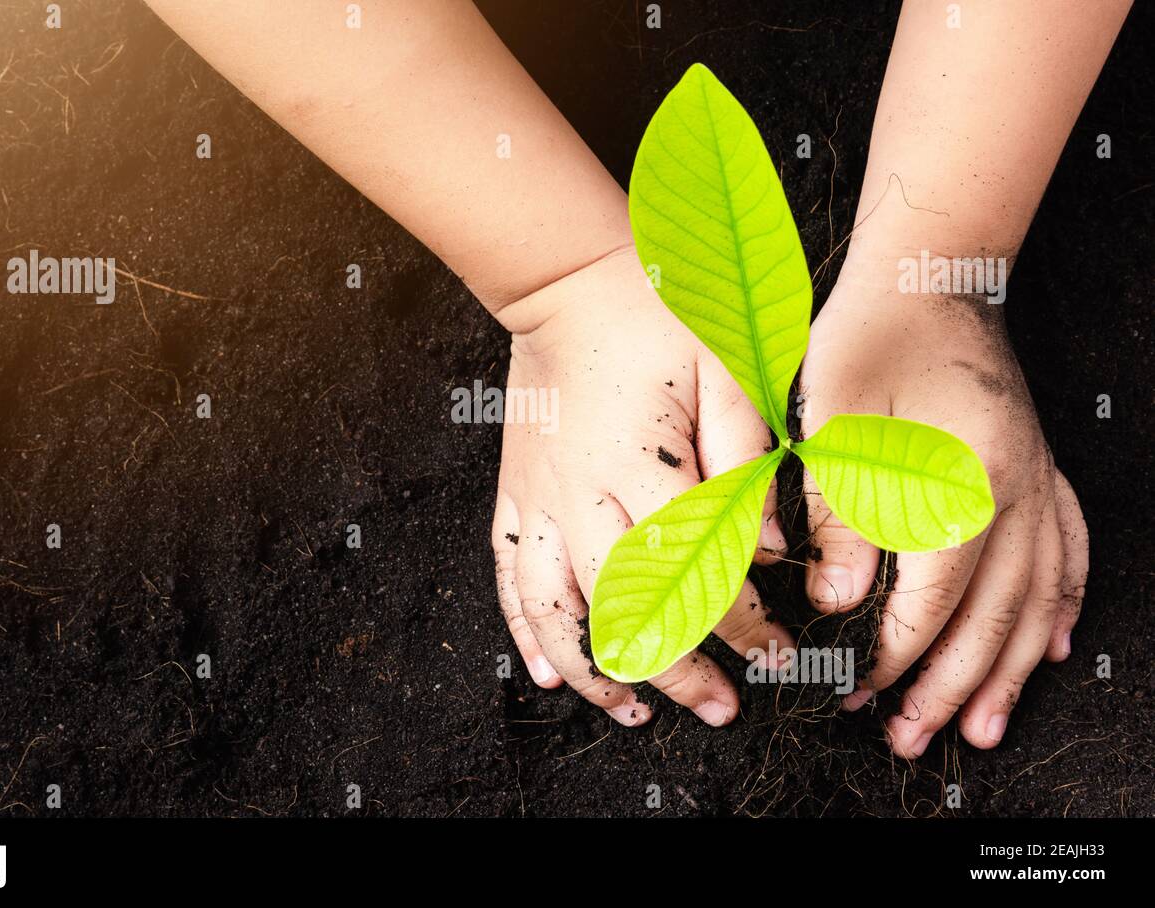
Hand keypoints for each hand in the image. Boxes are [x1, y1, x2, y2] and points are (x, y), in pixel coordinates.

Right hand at [491, 246, 792, 726]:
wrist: (567, 279)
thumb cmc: (657, 312)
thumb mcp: (728, 365)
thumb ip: (750, 456)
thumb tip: (772, 544)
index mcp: (642, 463)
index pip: (697, 571)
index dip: (741, 624)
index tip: (776, 651)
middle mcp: (581, 494)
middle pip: (625, 611)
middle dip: (678, 671)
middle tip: (721, 706)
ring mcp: (538, 500)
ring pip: (556, 614)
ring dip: (595, 673)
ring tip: (635, 714)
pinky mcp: (515, 495)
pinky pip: (510, 580)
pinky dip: (527, 634)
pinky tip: (548, 673)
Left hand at [799, 262, 1087, 756]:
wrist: (926, 276)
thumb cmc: (870, 339)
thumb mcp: (832, 425)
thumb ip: (840, 516)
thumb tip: (838, 600)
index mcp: (961, 486)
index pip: (931, 603)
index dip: (893, 658)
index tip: (858, 690)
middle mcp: (1013, 494)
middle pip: (989, 618)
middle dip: (946, 688)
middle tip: (910, 738)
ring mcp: (1035, 483)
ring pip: (1035, 599)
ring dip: (1009, 670)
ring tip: (984, 727)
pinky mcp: (1037, 471)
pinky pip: (1068, 552)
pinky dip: (1061, 605)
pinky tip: (1054, 643)